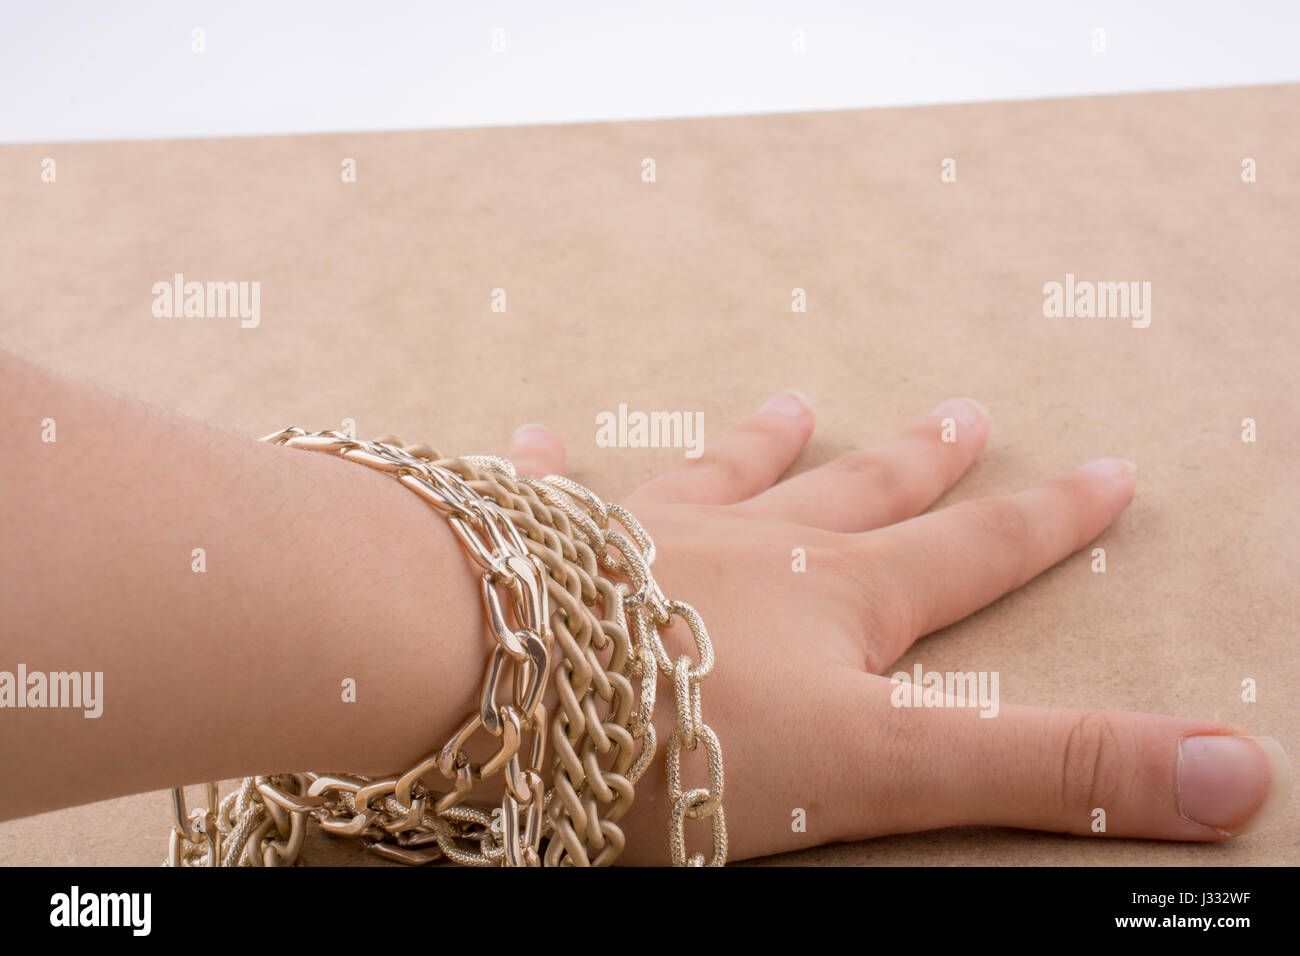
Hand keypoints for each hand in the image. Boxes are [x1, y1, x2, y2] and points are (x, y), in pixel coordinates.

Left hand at [503, 393, 1291, 863]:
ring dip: (764, 446)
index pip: (970, 558)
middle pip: (857, 501)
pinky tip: (539, 439)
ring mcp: (645, 541)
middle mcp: (748, 551)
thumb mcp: (888, 771)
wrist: (499, 681)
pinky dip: (556, 472)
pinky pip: (556, 500)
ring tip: (796, 402)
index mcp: (835, 603)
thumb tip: (1240, 774)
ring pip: (721, 482)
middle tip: (963, 415)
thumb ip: (1051, 769)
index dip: (1047, 524)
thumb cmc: (686, 735)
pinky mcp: (549, 556)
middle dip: (921, 469)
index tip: (1105, 474)